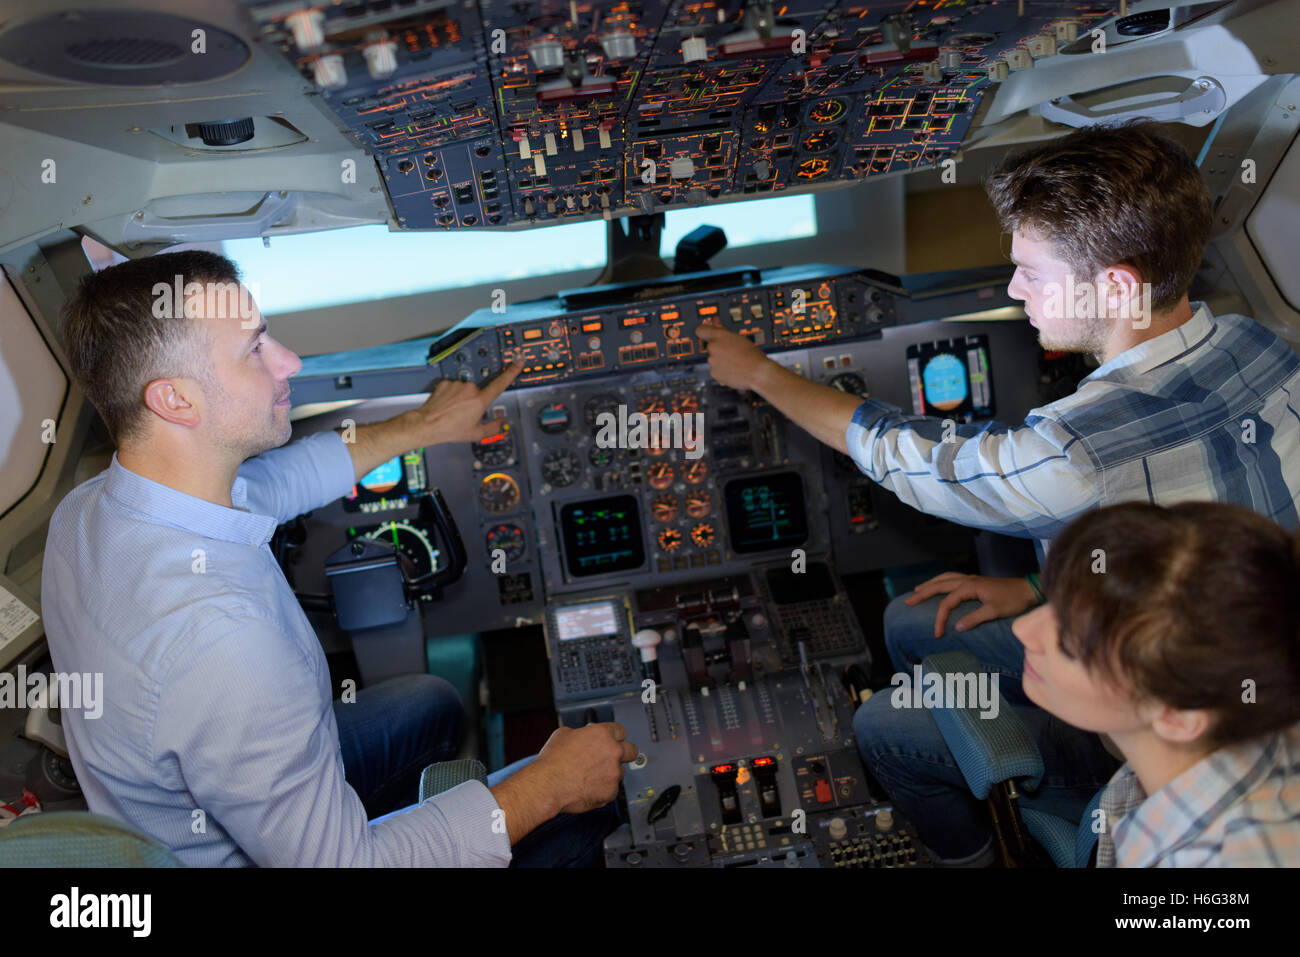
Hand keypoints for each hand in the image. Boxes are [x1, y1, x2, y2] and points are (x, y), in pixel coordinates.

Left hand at [407, 359, 524, 445]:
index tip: (518, 362)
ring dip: (462, 398)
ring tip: (453, 411)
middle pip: (479, 392)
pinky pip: (453, 387)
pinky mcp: (446, 382)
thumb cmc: (449, 429)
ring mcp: (457, 384)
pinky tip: (446, 405)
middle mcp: (470, 389)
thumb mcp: (476, 434)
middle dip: (474, 401)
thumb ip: (493, 427)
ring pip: (465, 390)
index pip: (500, 383)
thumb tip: (501, 422)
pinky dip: (451, 395)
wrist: (427, 424)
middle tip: (465, 414)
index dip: (511, 372)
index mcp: (480, 400)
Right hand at [533, 722, 637, 815]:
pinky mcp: (611, 792)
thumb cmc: (553, 762)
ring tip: (589, 777)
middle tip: (612, 758)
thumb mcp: (564, 734)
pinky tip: (587, 788)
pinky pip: (611, 790)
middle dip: (624, 753)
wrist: (548, 785)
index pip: (620, 731)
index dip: (614, 736)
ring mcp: (614, 773)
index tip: (612, 741)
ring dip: (609, 774)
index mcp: (602, 734)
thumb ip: (581, 734)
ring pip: (620, 772)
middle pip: (631, 750)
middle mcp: (613, 752)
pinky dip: (602, 790)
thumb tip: (583, 737)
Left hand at [694, 319, 776, 390]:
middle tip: (733, 352)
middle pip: (711, 347)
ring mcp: (712, 361)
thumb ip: (722, 329)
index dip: (704, 331)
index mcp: (719, 335)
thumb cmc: (752, 354)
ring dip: (722, 361)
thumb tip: (714, 320)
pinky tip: (734, 370)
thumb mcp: (738, 338)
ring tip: (736, 363)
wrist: (758, 373)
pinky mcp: (714, 373)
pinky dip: (723, 371)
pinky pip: (716, 371)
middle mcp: (713, 347)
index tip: (707, 333)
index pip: (701, 330)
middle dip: (719, 349)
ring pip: (714, 359)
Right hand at [904, 573, 1036, 637]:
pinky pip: (952, 578)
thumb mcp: (995, 611)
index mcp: (970, 587)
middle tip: (908, 601)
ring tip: (917, 590)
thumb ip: (975, 618)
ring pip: (945, 578)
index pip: (947, 602)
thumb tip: (957, 627)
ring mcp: (971, 579)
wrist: (1029, 589)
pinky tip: (939, 585)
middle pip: (939, 585)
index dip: (939, 618)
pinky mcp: (976, 581)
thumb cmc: (1014, 600)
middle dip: (923, 593)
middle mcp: (968, 580)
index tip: (937, 634)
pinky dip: (941, 581)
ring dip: (930, 583)